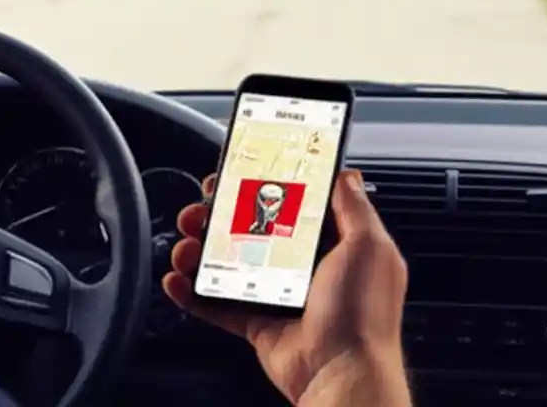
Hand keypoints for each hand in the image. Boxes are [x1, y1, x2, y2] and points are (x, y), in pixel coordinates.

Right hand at [162, 169, 410, 405]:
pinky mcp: (261, 324)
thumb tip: (348, 176)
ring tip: (187, 243)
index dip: (271, 187)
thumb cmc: (363, 314)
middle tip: (203, 207)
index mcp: (338, 246)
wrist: (343, 373)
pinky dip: (195, 293)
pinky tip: (178, 278)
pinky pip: (220, 305)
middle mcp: (309, 268)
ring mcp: (282, 296)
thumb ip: (355, 209)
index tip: (244, 173)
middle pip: (257, 231)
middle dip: (225, 216)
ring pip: (232, 264)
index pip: (299, 206)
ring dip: (203, 251)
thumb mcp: (368, 246)